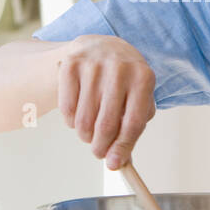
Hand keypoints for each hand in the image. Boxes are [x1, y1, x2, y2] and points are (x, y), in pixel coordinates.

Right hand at [57, 34, 156, 168]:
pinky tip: (78, 116)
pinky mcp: (71, 64)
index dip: (123, 148)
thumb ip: (132, 128)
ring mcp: (94, 64)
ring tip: (89, 132)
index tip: (114, 164)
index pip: (133, 123)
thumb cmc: (123, 81)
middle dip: (100, 147)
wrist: (101, 46)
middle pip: (106, 124)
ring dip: (85, 135)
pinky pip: (66, 108)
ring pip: (84, 120)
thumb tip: (117, 161)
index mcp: (143, 77)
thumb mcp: (138, 97)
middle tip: (98, 152)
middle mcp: (120, 68)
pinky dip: (70, 121)